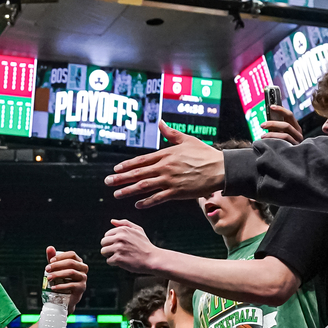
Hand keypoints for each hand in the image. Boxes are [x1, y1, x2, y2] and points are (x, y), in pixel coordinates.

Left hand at [45, 247, 88, 311]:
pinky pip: (71, 285)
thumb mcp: (56, 269)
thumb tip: (49, 248)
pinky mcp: (81, 288)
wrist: (65, 298)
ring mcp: (83, 278)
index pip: (72, 255)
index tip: (50, 261)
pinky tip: (53, 287)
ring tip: (48, 278)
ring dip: (58, 274)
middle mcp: (83, 269)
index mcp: (78, 262)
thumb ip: (53, 258)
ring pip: (71, 272)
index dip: (61, 256)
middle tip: (46, 269)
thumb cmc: (60, 280)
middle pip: (71, 263)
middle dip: (57, 265)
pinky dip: (61, 286)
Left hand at [100, 220, 162, 273]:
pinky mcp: (118, 258)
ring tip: (121, 256)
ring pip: (104, 251)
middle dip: (109, 247)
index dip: (112, 241)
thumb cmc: (145, 245)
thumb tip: (112, 221)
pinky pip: (108, 261)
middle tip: (120, 251)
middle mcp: (119, 237)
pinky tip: (123, 261)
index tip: (121, 245)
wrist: (152, 259)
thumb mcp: (138, 230)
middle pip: (103, 243)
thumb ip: (125, 223)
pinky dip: (114, 263)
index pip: (107, 235)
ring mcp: (118, 248)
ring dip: (110, 255)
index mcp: (122, 230)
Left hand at [105, 121, 225, 207]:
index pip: (141, 160)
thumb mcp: (187, 139)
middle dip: (121, 178)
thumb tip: (160, 122)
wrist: (220, 168)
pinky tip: (137, 205)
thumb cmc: (205, 153)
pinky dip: (147, 202)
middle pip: (138, 173)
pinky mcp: (177, 192)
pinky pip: (158, 198)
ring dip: (129, 190)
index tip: (116, 169)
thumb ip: (171, 133)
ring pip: (144, 186)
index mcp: (166, 154)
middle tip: (107, 182)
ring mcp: (170, 180)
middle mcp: (165, 167)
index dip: (127, 166)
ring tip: (116, 194)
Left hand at [261, 106, 302, 144]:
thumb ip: (276, 127)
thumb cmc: (282, 146)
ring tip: (262, 135)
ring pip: (285, 132)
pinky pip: (284, 140)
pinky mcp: (294, 147)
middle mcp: (298, 133)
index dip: (281, 109)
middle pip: (287, 123)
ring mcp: (297, 140)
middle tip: (262, 125)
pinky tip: (266, 141)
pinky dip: (274, 139)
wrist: (287, 162)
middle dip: (273, 123)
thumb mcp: (279, 134)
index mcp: (295, 127)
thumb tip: (267, 119)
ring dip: (272, 132)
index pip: (290, 115)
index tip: (271, 106)